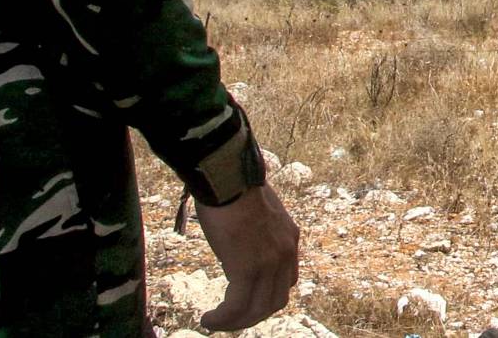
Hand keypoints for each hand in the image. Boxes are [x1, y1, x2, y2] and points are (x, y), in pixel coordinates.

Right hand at [194, 183, 300, 331]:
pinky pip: (237, 307)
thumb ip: (256, 230)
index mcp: (289, 237)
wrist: (227, 174)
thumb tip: (242, 240)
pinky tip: (208, 319)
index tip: (247, 299)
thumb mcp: (255, 211)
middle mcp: (285, 252)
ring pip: (257, 309)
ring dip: (235, 321)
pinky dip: (223, 320)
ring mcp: (269, 262)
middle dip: (253, 314)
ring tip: (214, 322)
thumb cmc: (233, 185)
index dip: (267, 295)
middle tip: (230, 317)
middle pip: (275, 300)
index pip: (287, 279)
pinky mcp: (248, 268)